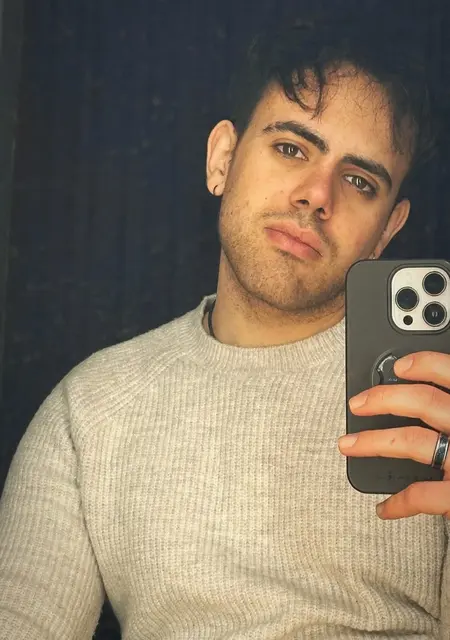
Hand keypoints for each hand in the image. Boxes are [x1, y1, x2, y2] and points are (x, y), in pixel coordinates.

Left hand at [338, 351, 449, 519]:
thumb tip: (440, 392)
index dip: (425, 364)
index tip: (401, 365)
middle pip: (424, 401)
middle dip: (384, 399)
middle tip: (358, 403)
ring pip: (413, 442)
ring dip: (373, 442)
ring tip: (348, 444)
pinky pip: (422, 496)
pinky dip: (399, 502)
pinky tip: (385, 507)